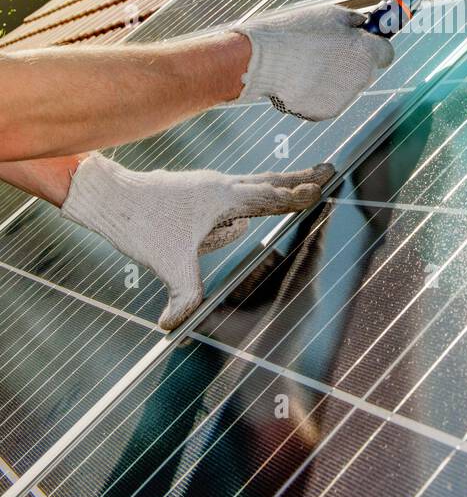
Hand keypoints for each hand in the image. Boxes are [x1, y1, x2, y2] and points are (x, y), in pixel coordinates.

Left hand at [61, 154, 334, 330]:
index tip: (322, 190)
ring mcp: (209, 183)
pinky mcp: (198, 187)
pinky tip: (256, 190)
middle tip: (330, 169)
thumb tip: (172, 327)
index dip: (298, 197)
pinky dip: (258, 185)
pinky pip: (237, 186)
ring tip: (304, 179)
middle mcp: (221, 185)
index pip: (271, 198)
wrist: (108, 194)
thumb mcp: (165, 264)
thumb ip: (181, 296)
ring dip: (282, 180)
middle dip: (302, 178)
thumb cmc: (139, 223)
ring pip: (255, 181)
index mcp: (223, 198)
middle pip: (271, 181)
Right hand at [231, 3, 393, 120]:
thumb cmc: (296, 32)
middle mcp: (361, 78)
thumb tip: (364, 25)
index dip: (374, 46)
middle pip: (366, 71)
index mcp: (366, 52)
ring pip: (346, 87)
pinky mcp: (324, 112)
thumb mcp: (331, 14)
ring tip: (306, 64)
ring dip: (334, 78)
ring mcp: (343, 99)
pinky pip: (327, 101)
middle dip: (352, 62)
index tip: (362, 42)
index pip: (387, 53)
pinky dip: (317, 93)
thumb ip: (355, 21)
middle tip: (326, 51)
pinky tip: (300, 80)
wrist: (263, 59)